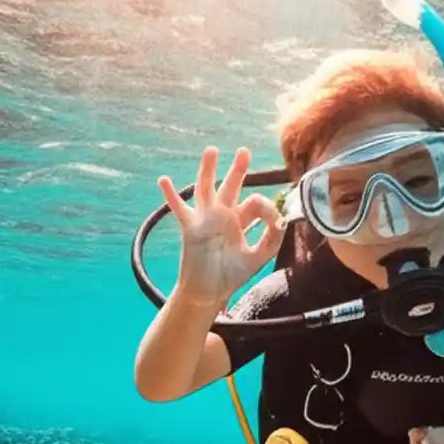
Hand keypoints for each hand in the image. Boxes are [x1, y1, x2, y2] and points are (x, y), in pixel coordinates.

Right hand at [158, 146, 285, 307]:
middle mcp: (222, 216)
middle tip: (245, 151)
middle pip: (230, 186)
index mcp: (239, 220)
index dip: (268, 209)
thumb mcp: (258, 257)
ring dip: (207, 169)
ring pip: (205, 188)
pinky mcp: (190, 228)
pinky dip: (170, 195)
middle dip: (238, 169)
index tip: (275, 222)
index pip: (255, 203)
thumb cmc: (230, 275)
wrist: (208, 292)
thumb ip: (272, 238)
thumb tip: (280, 218)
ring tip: (211, 150)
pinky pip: (179, 209)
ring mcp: (205, 220)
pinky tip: (163, 180)